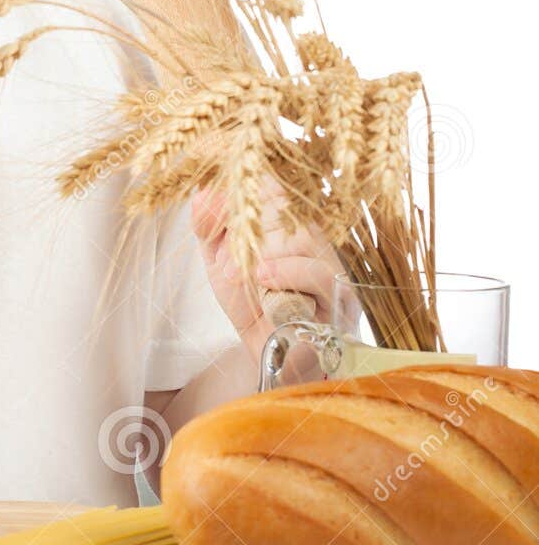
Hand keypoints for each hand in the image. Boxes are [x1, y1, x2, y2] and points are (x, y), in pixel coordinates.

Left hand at [191, 177, 342, 367]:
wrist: (270, 358)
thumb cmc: (251, 306)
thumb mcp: (220, 262)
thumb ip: (209, 227)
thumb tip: (201, 191)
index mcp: (289, 223)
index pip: (275, 185)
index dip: (246, 188)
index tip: (222, 208)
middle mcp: (315, 239)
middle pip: (288, 207)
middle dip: (249, 228)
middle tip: (227, 262)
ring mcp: (332, 266)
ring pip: (303, 237)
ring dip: (264, 254)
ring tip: (243, 276)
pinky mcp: (342, 299)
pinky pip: (319, 274)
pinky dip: (286, 273)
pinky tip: (264, 280)